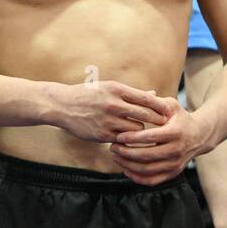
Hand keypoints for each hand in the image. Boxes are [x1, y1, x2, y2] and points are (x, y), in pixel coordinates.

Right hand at [55, 80, 172, 143]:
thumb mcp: (108, 88)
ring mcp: (107, 120)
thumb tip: (154, 95)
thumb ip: (131, 93)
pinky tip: (126, 137)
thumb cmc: (87, 95)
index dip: (160, 106)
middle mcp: (113, 104)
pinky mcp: (102, 134)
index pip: (147, 99)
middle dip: (157, 120)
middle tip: (162, 124)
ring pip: (137, 129)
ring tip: (139, 129)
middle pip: (146, 115)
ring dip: (140, 130)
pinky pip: (124, 139)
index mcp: (116, 90)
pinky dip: (127, 138)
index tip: (166, 111)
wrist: (61, 105)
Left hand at [109, 96, 209, 184]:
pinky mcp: (173, 173)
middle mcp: (177, 150)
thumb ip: (156, 102)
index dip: (133, 137)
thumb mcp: (172, 106)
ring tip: (115, 156)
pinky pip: (152, 180)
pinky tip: (125, 168)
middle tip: (112, 146)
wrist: (199, 135)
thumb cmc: (179, 118)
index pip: (151, 137)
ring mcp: (175, 164)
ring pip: (147, 169)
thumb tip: (142, 97)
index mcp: (176, 133)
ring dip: (128, 164)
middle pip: (147, 155)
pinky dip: (136, 177)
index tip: (118, 136)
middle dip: (126, 152)